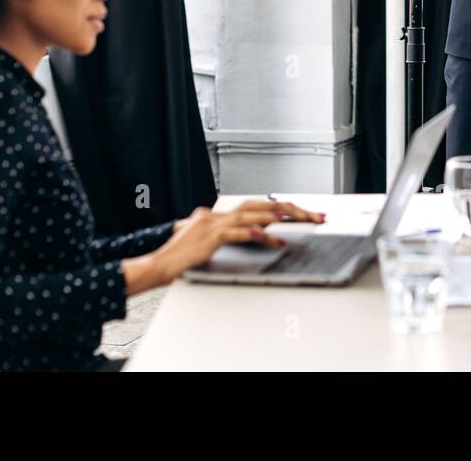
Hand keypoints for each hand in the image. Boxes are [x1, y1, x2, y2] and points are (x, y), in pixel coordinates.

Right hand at [154, 201, 325, 282]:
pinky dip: (261, 235)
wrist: (156, 265)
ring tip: (303, 221)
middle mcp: (215, 214)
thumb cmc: (177, 258)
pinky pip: (242, 233)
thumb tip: (245, 234)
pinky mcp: (212, 237)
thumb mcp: (201, 242)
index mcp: (214, 215)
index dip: (277, 209)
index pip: (253, 206)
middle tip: (314, 215)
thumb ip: (220, 235)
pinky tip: (276, 239)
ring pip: (254, 215)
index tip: (299, 214)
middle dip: (289, 209)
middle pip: (259, 205)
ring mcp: (213, 224)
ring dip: (281, 218)